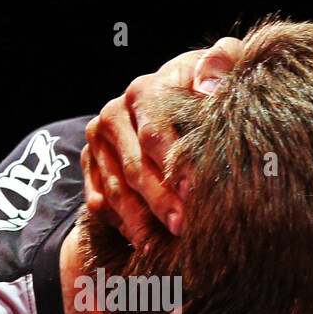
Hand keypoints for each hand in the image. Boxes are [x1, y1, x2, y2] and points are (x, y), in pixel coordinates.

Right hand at [82, 36, 244, 244]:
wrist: (175, 98)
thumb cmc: (208, 89)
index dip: (174, 163)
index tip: (194, 191)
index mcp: (145, 91)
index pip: (155, 132)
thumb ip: (221, 64)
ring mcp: (99, 143)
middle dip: (161, 202)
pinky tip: (147, 245)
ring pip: (117, 191)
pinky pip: (101, 203)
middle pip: (136, 168)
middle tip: (184, 229)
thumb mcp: (221, 66)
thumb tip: (207, 84)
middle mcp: (114, 115)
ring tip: (162, 250)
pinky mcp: (91, 166)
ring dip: (140, 223)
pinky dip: (123, 227)